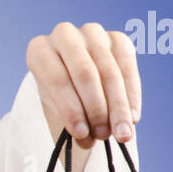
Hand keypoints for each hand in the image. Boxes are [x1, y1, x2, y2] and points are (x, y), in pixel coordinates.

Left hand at [26, 22, 140, 152]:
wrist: (76, 78)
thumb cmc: (62, 95)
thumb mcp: (57, 107)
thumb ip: (69, 120)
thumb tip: (87, 139)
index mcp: (39, 50)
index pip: (56, 80)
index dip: (70, 109)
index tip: (81, 134)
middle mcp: (64, 34)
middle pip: (85, 74)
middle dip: (96, 108)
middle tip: (104, 135)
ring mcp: (93, 32)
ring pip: (109, 72)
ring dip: (117, 107)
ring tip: (122, 134)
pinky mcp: (118, 38)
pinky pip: (128, 67)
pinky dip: (131, 95)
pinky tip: (133, 117)